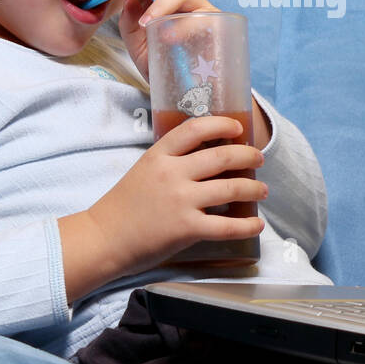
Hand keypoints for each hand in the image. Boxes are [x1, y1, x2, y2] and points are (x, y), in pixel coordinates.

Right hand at [84, 115, 266, 277]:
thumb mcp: (143, 170)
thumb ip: (170, 161)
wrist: (102, 239)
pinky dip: (247, 225)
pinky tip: (257, 225)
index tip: (238, 128)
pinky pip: (227, 225)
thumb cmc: (122, 207)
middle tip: (258, 159)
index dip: (221, 124)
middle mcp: (172, 173)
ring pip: (231, 188)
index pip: (195, 129)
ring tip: (262, 190)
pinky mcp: (186, 228)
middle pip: (221, 156)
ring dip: (253, 188)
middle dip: (247, 156)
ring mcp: (181, 200)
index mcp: (159, 155)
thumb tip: (207, 158)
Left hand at [110, 0, 220, 82]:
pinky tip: (169, 37)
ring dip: (161, 3)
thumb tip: (130, 1)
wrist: (178, 91)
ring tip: (146, 23)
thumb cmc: (158, 64)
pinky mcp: (215, 23)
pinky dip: (182, 25)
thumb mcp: (136, 44)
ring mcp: (197, 9)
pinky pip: (200, 17)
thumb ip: (128, 23)